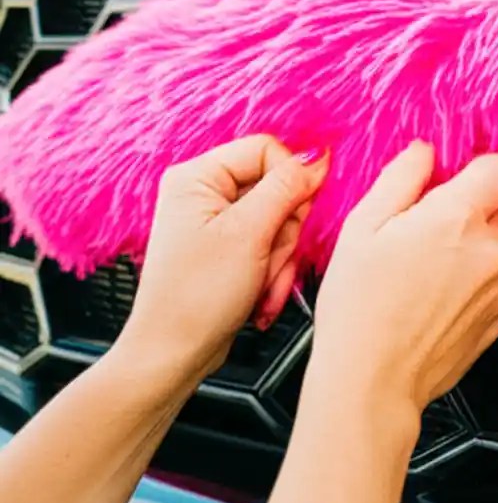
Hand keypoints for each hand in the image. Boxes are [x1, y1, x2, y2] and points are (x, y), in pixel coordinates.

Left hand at [120, 134, 328, 380]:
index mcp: (198, 177)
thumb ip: (287, 188)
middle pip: (279, 187)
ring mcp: (217, 222)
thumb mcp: (250, 234)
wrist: (175, 352)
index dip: (291, 180)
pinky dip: (273, 271)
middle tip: (270, 257)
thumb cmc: (196, 297)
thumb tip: (318, 157)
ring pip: (280, 220)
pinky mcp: (229, 248)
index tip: (294, 215)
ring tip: (262, 284)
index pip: (268, 150)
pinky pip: (271, 245)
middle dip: (285, 230)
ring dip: (281, 258)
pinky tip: (260, 294)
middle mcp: (204, 193)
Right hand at [310, 141, 497, 410]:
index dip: (481, 168)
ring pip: (495, 249)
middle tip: (426, 228)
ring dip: (469, 250)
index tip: (459, 177)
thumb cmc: (359, 309)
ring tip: (420, 273)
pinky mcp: (497, 320)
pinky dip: (469, 285)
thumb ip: (401, 178)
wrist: (371, 384)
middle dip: (472, 209)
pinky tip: (429, 300)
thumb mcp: (362, 227)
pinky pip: (491, 286)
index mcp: (457, 219)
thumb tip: (424, 152)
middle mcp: (488, 252)